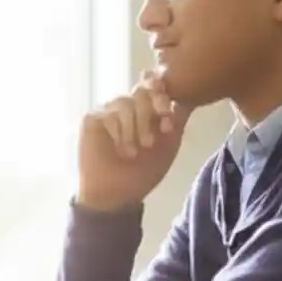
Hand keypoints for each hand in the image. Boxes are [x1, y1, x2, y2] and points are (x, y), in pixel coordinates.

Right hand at [77, 70, 192, 211]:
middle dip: (151, 112)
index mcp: (147, 108)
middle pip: (140, 90)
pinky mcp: (91, 120)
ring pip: (126, 102)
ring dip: (136, 128)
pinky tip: (122, 151)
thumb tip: (190, 96)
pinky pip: (109, 116)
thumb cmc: (144, 171)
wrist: (118, 195)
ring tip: (137, 152)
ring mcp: (108, 111)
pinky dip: (119, 134)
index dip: (161, 92)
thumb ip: (177, 119)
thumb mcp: (169, 144)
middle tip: (155, 138)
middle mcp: (127, 106)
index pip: (153, 85)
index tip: (167, 112)